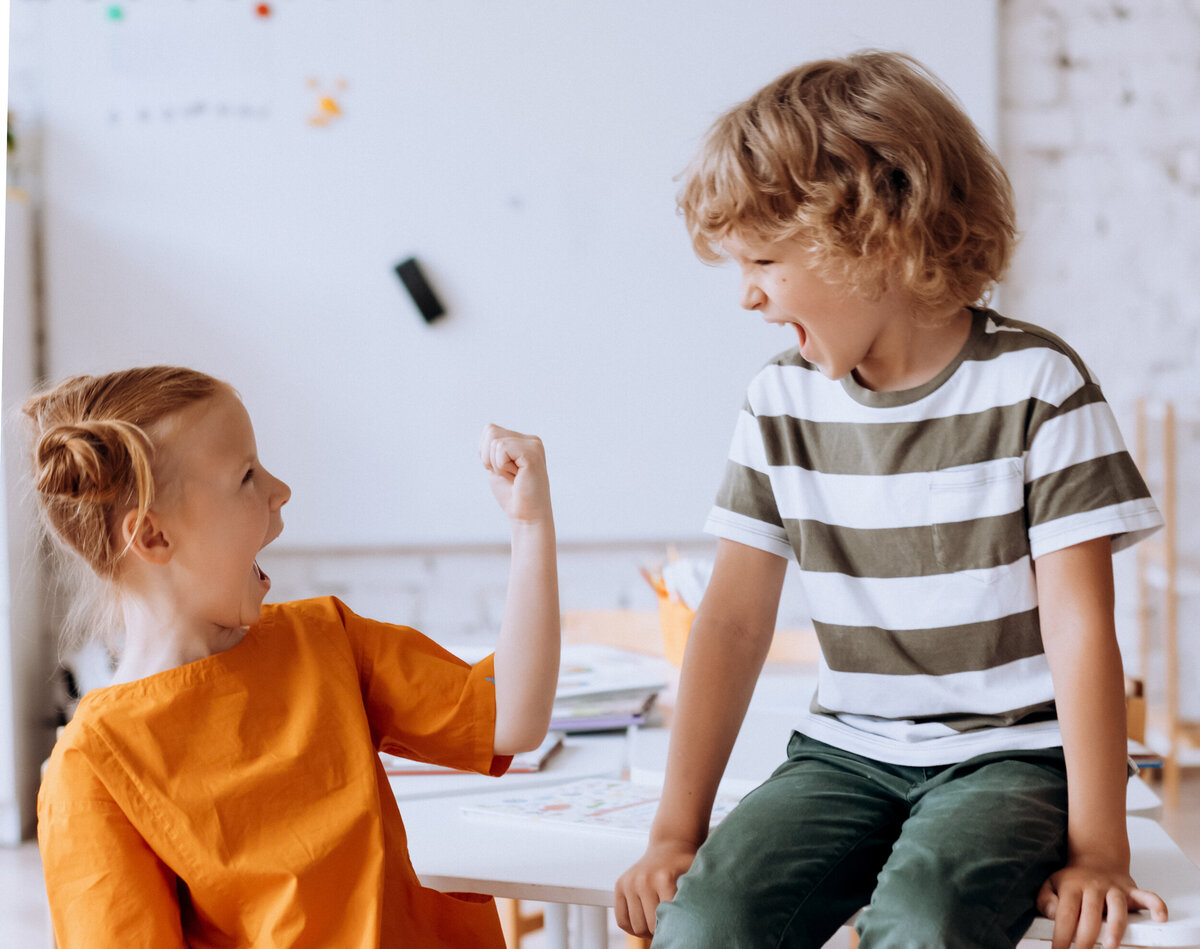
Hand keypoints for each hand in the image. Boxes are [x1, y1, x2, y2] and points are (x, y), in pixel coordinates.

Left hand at [478, 425, 550, 524]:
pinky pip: (501, 448)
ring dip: (495, 463)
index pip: (490, 430)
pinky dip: (501, 466)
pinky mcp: (532, 453)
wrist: (527, 516)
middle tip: (506, 474)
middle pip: (490, 430)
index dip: (486, 453)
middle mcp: (531, 440)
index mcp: (523, 441)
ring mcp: (533, 445)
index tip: (502, 471)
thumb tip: (489, 428)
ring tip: (512, 476)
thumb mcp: (497, 466)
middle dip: (488, 457)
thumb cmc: (512, 495)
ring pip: (494, 439)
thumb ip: (493, 447)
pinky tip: (516, 476)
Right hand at [614, 838, 697, 936]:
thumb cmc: (686, 865)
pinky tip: (645, 923)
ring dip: (648, 932)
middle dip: (662, 931)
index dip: (676, 930)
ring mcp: (629, 883)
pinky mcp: (620, 885)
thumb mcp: (695, 878)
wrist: (670, 845)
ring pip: (636, 926)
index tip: (682, 930)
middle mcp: (643, 880)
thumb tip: (699, 925)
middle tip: (672, 929)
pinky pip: (622, 920)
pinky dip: (632, 928)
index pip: (667, 920)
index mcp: (664, 878)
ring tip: (659, 926)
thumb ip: (696, 899)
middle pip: (650, 926)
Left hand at [1038, 861, 1166, 948]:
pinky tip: (1159, 918)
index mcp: (1071, 887)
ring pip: (1117, 908)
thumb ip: (1046, 900)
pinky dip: (1156, 906)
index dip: (1061, 936)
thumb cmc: (1073, 879)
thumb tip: (1053, 914)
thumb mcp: (1051, 884)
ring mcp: (1114, 888)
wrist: (1096, 856)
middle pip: (1090, 915)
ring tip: (1110, 946)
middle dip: (1086, 939)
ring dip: (1115, 928)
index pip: (1065, 915)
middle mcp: (1093, 887)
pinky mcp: (1132, 890)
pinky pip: (1147, 896)